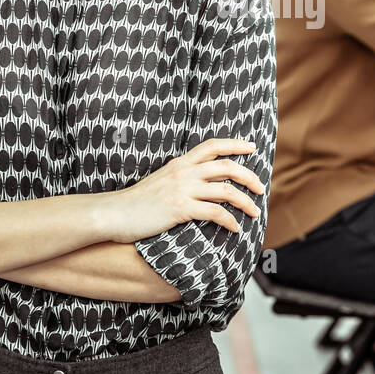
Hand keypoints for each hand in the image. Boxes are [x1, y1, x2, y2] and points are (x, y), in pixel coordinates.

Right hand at [96, 138, 265, 242]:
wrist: (114, 213)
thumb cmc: (136, 203)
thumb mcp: (160, 181)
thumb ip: (180, 178)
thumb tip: (200, 184)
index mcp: (179, 164)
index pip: (212, 146)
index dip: (234, 145)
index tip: (251, 147)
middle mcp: (183, 173)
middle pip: (226, 167)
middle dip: (249, 176)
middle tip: (261, 188)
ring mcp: (182, 190)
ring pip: (226, 191)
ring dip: (245, 202)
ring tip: (255, 212)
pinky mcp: (180, 209)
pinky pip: (215, 212)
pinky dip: (230, 221)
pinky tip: (236, 228)